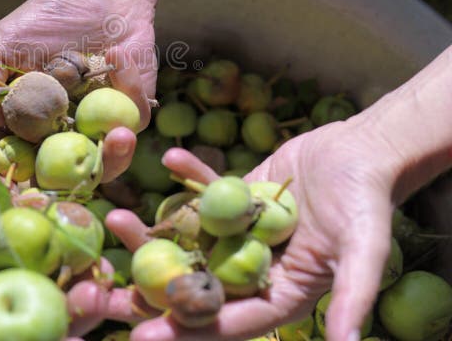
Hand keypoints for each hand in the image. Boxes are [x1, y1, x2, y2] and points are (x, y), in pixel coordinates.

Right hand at [0, 0, 157, 180]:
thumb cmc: (43, 18)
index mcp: (29, 126)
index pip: (17, 163)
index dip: (12, 179)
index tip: (12, 185)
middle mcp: (64, 134)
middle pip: (65, 177)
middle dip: (68, 185)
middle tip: (70, 177)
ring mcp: (100, 127)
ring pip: (108, 162)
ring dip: (113, 156)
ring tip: (116, 136)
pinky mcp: (135, 110)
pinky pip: (135, 118)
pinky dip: (127, 87)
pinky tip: (114, 51)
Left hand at [105, 117, 397, 340]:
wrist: (362, 152)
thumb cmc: (368, 202)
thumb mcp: (366, 248)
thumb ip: (354, 294)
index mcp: (280, 294)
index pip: (229, 320)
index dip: (188, 330)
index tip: (143, 337)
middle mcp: (252, 268)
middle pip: (196, 284)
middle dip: (151, 289)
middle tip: (105, 292)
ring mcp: (238, 232)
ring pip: (189, 238)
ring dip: (152, 232)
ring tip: (117, 220)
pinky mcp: (234, 198)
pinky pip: (204, 192)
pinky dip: (188, 178)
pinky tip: (169, 160)